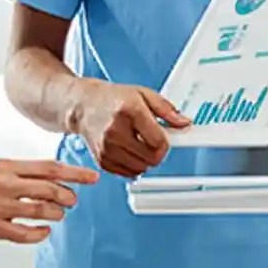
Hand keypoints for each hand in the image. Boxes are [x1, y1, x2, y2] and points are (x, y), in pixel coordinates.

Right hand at [0, 159, 98, 243]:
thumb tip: (53, 177)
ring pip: (41, 210)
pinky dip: (40, 232)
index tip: (92, 177)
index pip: (49, 168)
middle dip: (68, 196)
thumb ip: (22, 172)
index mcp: (7, 167)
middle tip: (73, 199)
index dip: (74, 173)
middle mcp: (5, 184)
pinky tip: (44, 230)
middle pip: (50, 189)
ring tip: (59, 214)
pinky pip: (26, 233)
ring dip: (56, 213)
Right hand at [69, 79, 190, 177]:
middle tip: (153, 141)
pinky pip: (128, 173)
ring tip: (139, 144)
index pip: (158, 142)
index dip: (166, 142)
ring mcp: (107, 148)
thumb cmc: (112, 98)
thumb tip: (184, 123)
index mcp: (129, 111)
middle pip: (151, 158)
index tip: (164, 138)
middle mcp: (116, 131)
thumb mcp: (143, 94)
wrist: (83, 106)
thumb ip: (166, 109)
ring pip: (141, 169)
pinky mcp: (102, 160)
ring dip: (145, 160)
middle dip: (157, 152)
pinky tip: (129, 150)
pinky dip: (133, 165)